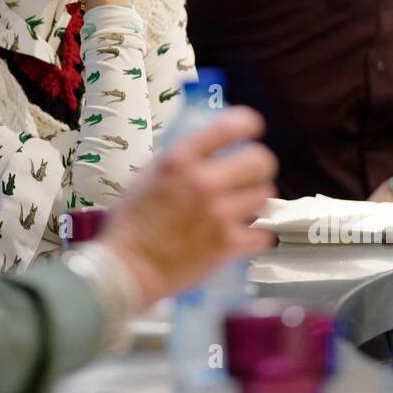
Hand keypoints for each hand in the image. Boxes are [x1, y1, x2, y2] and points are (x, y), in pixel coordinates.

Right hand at [99, 106, 277, 308]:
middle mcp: (203, 182)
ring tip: (244, 205)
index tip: (253, 129)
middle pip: (260, 160)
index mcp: (180, 160)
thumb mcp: (147, 175)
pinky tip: (245, 235)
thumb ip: (178, 160)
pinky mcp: (227, 245)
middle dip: (259, 165)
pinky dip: (256, 236)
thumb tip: (206, 148)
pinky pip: (263, 234)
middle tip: (252, 173)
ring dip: (256, 199)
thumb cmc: (132, 223)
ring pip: (264, 195)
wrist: (128, 268)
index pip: (229, 126)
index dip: (249, 124)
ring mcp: (218, 214)